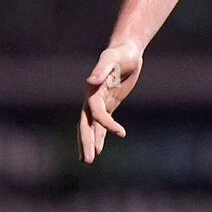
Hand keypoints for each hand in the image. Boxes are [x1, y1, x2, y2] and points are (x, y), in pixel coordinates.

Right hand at [78, 40, 142, 163]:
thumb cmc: (119, 54)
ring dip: (90, 143)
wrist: (126, 51)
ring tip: (87, 160)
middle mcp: (92, 99)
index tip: (121, 132)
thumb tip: (90, 81)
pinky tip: (99, 149)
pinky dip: (100, 136)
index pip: (95, 112)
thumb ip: (101, 70)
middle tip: (87, 160)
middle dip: (86, 142)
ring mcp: (99, 103)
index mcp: (91, 90)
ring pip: (91, 127)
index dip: (106, 123)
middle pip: (85, 124)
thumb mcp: (111, 60)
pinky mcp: (108, 105)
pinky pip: (101, 124)